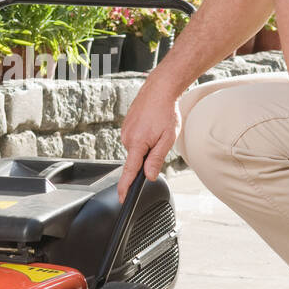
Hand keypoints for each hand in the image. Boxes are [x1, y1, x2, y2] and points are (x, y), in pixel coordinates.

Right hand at [116, 84, 181, 202]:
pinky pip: (134, 140)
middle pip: (136, 160)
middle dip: (147, 157)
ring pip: (136, 149)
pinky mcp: (125, 126)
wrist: (158, 90)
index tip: (122, 198)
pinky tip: (151, 126)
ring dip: (146, 146)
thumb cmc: (165, 112)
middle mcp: (127, 138)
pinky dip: (143, 138)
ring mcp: (125, 131)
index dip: (125, 187)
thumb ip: (156, 158)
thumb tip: (148, 175)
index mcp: (137, 143)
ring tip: (157, 129)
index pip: (129, 171)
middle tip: (160, 141)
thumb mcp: (167, 138)